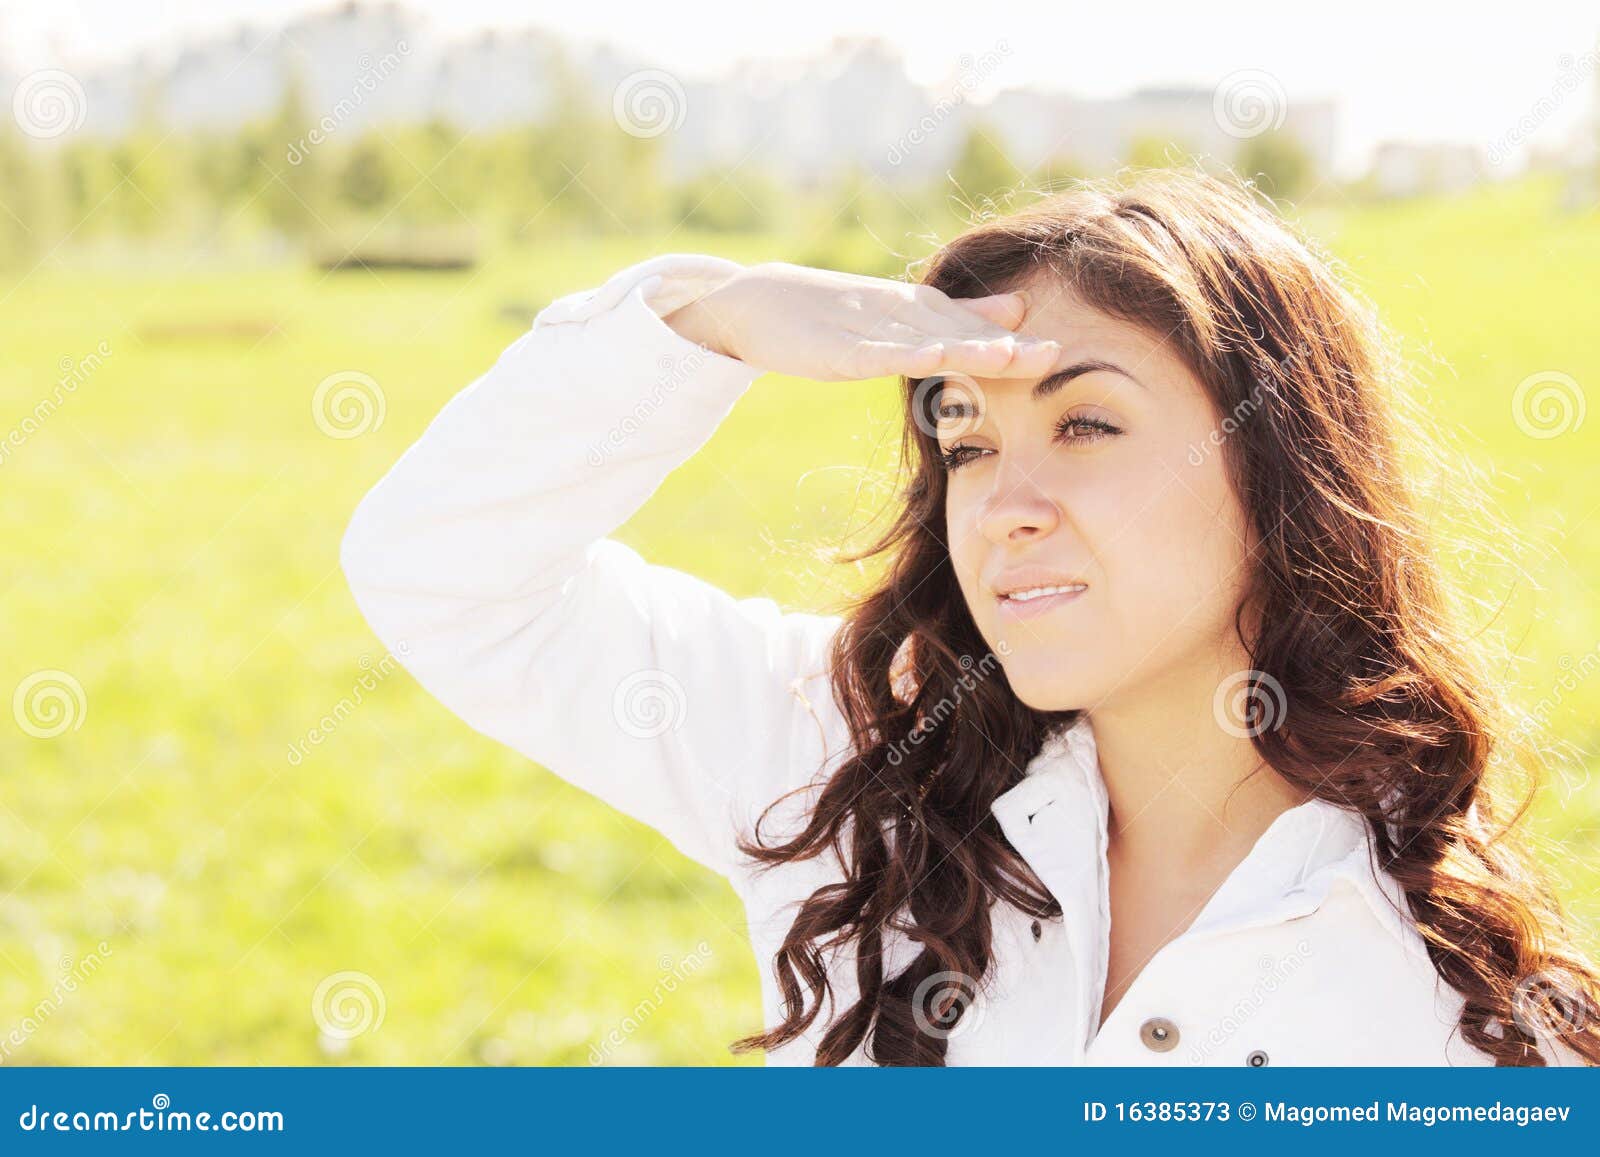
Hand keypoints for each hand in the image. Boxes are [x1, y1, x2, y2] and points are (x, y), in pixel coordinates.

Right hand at [661, 260, 1058, 381]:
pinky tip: (931, 355)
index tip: (1061, 355)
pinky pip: (875, 352)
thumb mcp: (904, 316)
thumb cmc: (833, 315)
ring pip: (926, 341)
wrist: (759, 303)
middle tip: (1053, 355)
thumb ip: (962, 315)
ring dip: (967, 346)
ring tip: (1008, 355)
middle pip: (962, 334)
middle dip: (1006, 346)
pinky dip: (903, 353)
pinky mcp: (839, 348)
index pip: (977, 331)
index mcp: (923, 314)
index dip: (1016, 344)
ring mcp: (870, 332)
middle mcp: (904, 317)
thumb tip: (1021, 311)